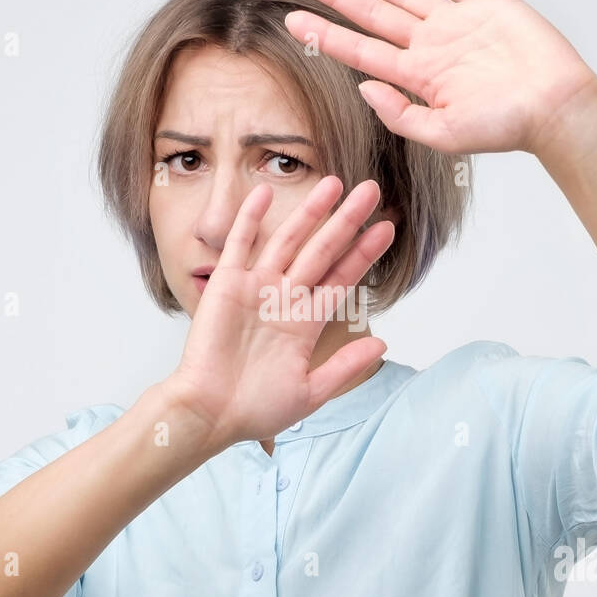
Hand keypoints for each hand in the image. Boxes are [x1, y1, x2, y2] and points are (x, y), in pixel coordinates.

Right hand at [163, 175, 394, 450]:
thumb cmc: (254, 410)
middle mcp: (284, 299)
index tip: (387, 229)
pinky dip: (250, 219)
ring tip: (333, 183)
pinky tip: (265, 193)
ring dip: (309, 212)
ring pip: (288, 240)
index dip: (363, 254)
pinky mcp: (226, 285)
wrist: (209, 413)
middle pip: (322, 251)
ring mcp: (255, 289)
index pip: (341, 279)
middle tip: (371, 190)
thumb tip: (382, 344)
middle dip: (347, 221)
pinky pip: (241, 245)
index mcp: (305, 324)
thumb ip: (345, 366)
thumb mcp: (309, 392)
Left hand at [284, 0, 596, 156]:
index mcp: (419, 78)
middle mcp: (431, 49)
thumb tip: (363, 88)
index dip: (327, 36)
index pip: (361, 52)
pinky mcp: (486, 5)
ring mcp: (456, 25)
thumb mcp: (444, 136)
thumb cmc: (507, 127)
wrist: (557, 105)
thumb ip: (400, 115)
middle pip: (372, 16)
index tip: (295, 22)